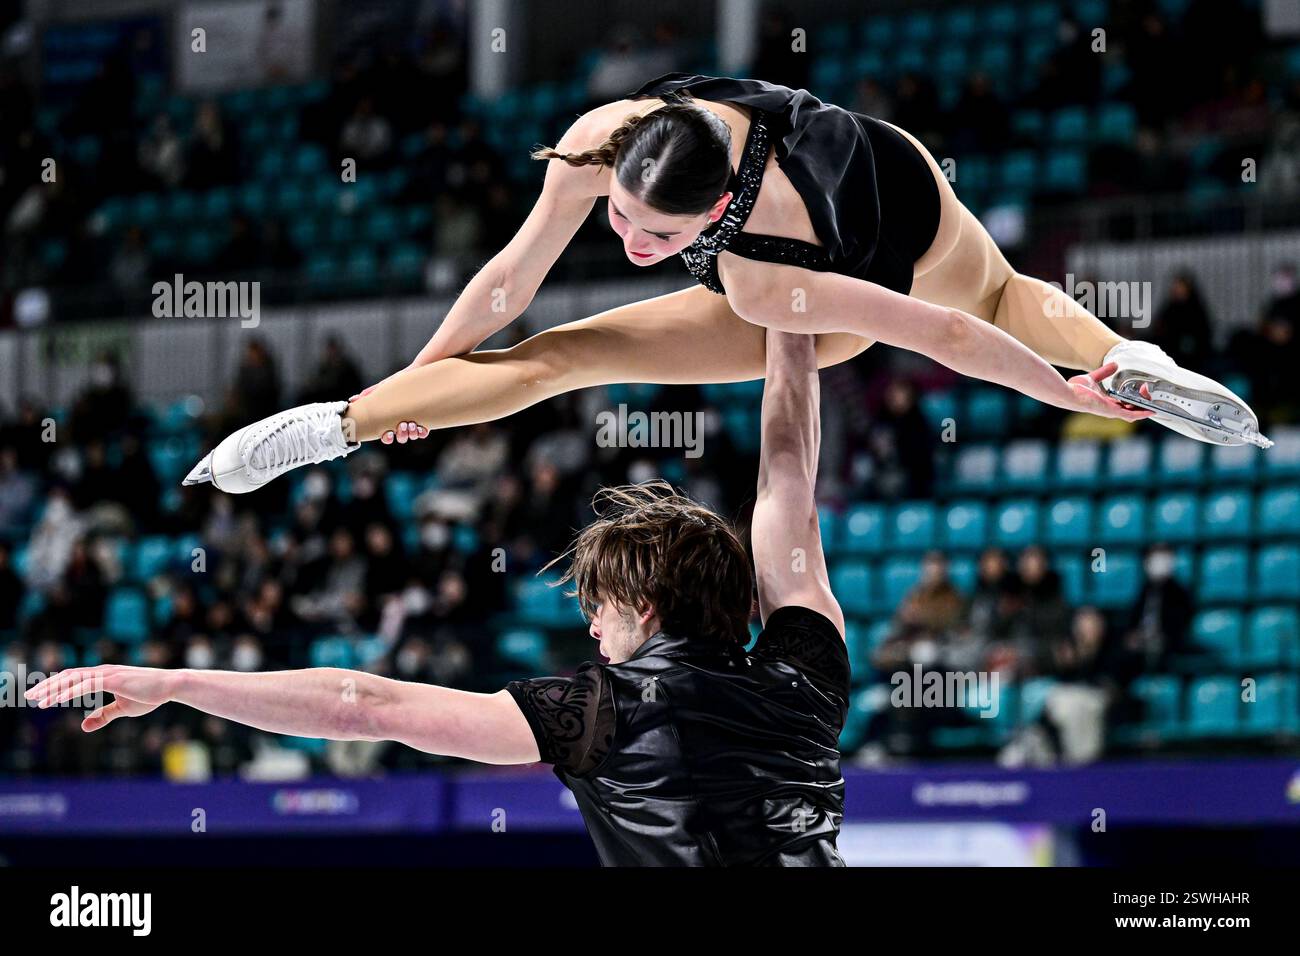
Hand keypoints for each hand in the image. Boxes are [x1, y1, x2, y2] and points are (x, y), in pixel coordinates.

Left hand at [25, 665, 178, 731]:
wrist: (171, 686)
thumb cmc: (150, 695)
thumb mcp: (123, 709)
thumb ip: (103, 716)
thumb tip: (83, 726)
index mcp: (104, 676)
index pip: (74, 679)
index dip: (56, 687)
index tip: (39, 696)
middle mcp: (102, 671)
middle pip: (68, 676)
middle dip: (47, 686)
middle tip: (28, 696)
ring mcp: (107, 674)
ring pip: (73, 679)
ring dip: (53, 689)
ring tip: (36, 698)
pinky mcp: (113, 679)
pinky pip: (85, 685)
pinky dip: (69, 692)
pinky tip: (56, 699)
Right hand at [349, 377, 428, 444]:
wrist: (417, 372)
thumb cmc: (398, 381)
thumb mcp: (383, 388)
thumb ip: (369, 395)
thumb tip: (352, 400)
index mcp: (390, 419)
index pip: (387, 435)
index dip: (387, 438)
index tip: (388, 434)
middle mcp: (401, 422)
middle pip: (400, 437)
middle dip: (401, 434)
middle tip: (402, 425)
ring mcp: (413, 422)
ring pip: (411, 436)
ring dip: (411, 433)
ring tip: (411, 423)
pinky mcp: (425, 420)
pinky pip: (423, 432)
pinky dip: (422, 432)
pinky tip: (422, 428)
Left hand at [1065, 362, 1154, 421]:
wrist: (1068, 393)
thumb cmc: (1076, 388)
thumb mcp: (1093, 378)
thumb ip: (1104, 372)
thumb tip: (1114, 364)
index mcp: (1106, 403)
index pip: (1124, 405)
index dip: (1134, 400)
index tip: (1142, 392)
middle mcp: (1110, 409)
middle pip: (1131, 409)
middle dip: (1141, 402)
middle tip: (1148, 393)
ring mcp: (1111, 411)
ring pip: (1133, 413)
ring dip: (1143, 406)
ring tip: (1151, 399)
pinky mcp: (1111, 411)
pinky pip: (1130, 415)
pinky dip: (1141, 413)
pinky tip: (1150, 411)